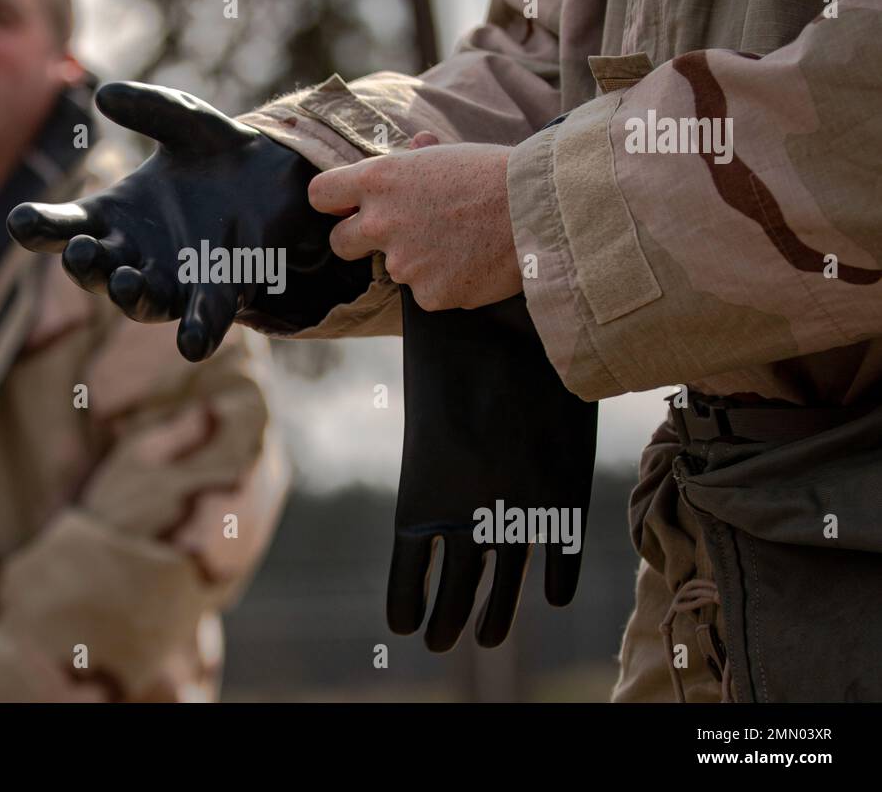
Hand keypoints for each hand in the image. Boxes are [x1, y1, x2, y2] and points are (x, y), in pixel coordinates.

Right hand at [7, 81, 370, 360]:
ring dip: (129, 295)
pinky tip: (192, 344)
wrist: (275, 177)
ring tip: (126, 282)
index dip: (40, 227)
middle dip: (84, 264)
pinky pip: (201, 320)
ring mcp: (172, 279)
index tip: (21, 223)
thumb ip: (151, 107)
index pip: (64, 226)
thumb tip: (104, 94)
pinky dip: (196, 333)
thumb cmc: (216, 153)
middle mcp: (132, 255)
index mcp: (112, 216)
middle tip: (81, 250)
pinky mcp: (218, 294)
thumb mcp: (186, 121)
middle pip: (94, 270)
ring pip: (138, 300)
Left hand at [308, 136, 521, 310]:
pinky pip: (427, 293)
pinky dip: (446, 283)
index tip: (348, 207)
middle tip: (401, 233)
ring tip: (460, 242)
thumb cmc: (497, 173)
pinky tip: (473, 264)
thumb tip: (417, 145)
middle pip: (340, 242)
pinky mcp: (428, 295)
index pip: (320, 194)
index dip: (334, 202)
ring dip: (417, 261)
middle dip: (360, 241)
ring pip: (394, 269)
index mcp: (379, 179)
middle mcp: (381, 222)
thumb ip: (419, 157)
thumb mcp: (451, 154)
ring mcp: (403, 263)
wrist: (538, 209)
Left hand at [390, 290, 598, 649]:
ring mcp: (519, 514)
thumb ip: (436, 480)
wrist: (503, 325)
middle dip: (448, 624)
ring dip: (497, 619)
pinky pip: (563, 561)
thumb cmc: (450, 363)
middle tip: (443, 643)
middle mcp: (466, 520)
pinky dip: (559, 584)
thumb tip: (443, 519)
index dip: (406, 604)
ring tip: (488, 638)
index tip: (404, 626)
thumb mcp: (430, 428)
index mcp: (420, 500)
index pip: (408, 576)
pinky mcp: (565, 499)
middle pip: (456, 596)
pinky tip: (554, 599)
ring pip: (507, 590)